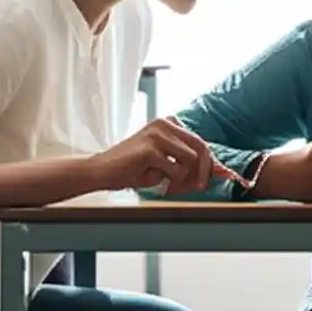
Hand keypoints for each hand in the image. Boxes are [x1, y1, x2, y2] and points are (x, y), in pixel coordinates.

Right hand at [90, 117, 216, 194]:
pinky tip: (149, 177)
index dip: (207, 162)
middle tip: (198, 187)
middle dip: (203, 170)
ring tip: (163, 181)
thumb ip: (183, 162)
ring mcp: (157, 134)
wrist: (101, 171)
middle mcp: (164, 124)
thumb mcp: (162, 162)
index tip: (206, 179)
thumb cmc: (131, 168)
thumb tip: (210, 173)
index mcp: (167, 123)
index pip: (198, 141)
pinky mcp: (151, 148)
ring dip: (180, 177)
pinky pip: (174, 170)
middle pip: (200, 147)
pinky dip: (166, 180)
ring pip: (189, 160)